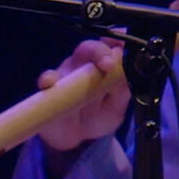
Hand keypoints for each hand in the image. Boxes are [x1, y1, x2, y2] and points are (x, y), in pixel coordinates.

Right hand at [34, 37, 129, 159]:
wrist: (75, 138)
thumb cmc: (97, 115)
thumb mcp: (116, 106)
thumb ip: (123, 90)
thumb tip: (131, 74)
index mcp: (103, 67)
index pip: (111, 47)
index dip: (118, 41)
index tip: (123, 44)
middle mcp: (83, 66)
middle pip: (89, 49)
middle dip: (100, 51)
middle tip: (109, 64)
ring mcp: (65, 75)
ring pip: (70, 61)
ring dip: (75, 68)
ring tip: (86, 72)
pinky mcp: (49, 89)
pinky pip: (47, 80)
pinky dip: (48, 79)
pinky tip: (51, 82)